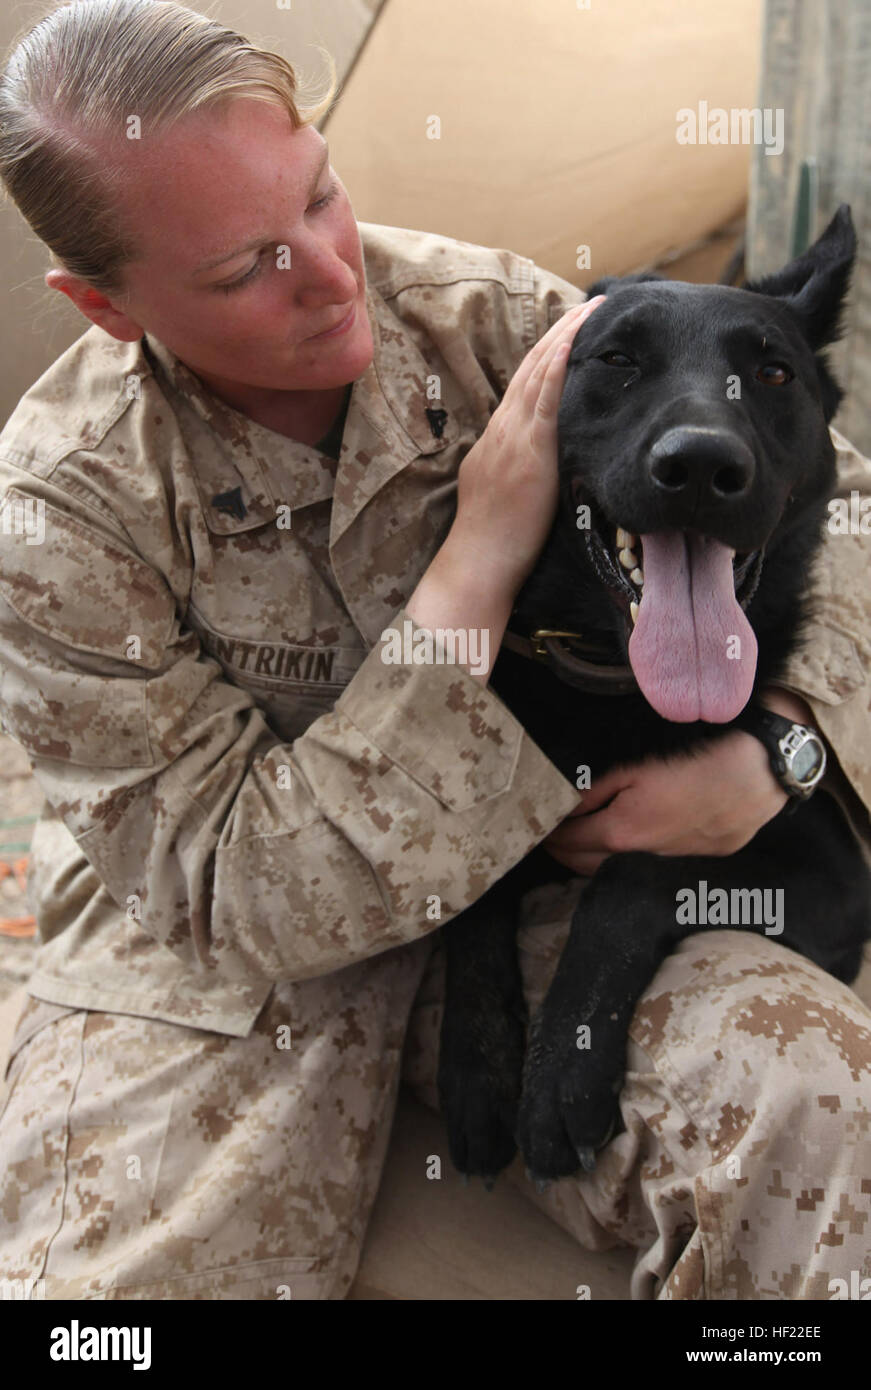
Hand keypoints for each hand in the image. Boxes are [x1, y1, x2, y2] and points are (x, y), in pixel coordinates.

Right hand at [440, 296, 605, 596]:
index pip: (525, 383)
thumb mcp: (503, 493)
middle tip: (588, 303)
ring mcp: (514, 437)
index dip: (548, 353)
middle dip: (561, 332)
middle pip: (532, 368)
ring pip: (539, 374)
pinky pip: (544, 400)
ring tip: (591, 310)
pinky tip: (571, 343)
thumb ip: (521, 469)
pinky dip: (557, 367)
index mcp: (499, 438)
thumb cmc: (492, 543)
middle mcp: (504, 429)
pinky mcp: (529, 451)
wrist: (477, 563)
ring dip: (566, 337)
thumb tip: (542, 462)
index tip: (570, 330)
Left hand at [542, 685, 818, 875]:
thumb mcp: (634, 767)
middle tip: (550, 837)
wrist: (756, 775)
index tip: (536, 826)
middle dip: (563, 853)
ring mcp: (670, 863)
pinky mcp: (697, 860)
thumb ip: (595, 791)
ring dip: (595, 857)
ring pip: (617, 869)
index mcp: (621, 832)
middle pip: (586, 866)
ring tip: (582, 838)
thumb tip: (565, 807)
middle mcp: (641, 857)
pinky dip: (631, 855)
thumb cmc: (692, 761)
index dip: (548, 836)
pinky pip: (651, 864)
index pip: (567, 844)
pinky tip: (632, 836)